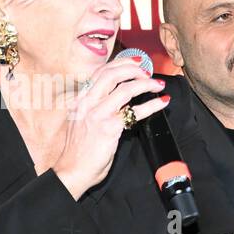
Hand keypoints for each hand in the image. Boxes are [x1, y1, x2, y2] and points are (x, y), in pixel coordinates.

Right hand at [54, 56, 166, 199]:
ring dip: (146, 84)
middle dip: (133, 69)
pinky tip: (162, 102)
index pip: (100, 72)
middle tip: (147, 72)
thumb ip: (95, 108)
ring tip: (157, 85)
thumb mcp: (82, 122)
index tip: (135, 64)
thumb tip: (117, 101)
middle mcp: (87, 102)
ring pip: (125, 89)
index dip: (120, 64)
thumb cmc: (79, 150)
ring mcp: (98, 113)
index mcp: (81, 99)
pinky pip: (135, 111)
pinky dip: (152, 105)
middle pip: (112, 73)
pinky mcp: (109, 127)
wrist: (72, 170)